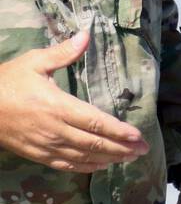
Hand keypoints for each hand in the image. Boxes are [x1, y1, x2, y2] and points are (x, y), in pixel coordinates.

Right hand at [0, 31, 148, 172]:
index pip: (95, 122)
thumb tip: (85, 36)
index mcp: (56, 106)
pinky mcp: (38, 154)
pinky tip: (102, 165)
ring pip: (84, 157)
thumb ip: (63, 53)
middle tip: (143, 150)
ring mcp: (46, 145)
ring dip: (109, 159)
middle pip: (95, 143)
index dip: (119, 131)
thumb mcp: (33, 62)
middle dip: (122, 148)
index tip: (138, 136)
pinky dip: (87, 167)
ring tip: (130, 158)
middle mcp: (54, 130)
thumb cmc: (7, 82)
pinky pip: (67, 165)